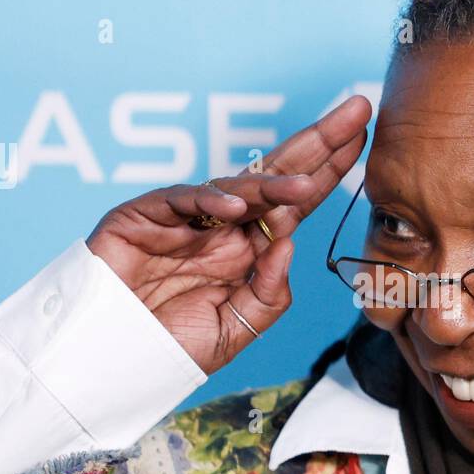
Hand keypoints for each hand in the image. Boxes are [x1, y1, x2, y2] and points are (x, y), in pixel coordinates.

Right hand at [86, 95, 371, 374]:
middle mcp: (222, 224)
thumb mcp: (236, 329)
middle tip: (355, 112)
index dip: (330, 170)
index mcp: (248, 248)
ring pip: (237, 186)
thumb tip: (289, 243)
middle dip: (318, 143)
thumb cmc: (168, 346)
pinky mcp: (143, 215)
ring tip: (303, 185)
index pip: (298, 202)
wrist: (109, 361)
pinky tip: (233, 207)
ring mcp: (185, 216)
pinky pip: (181, 198)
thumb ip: (268, 293)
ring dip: (272, 183)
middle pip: (278, 175)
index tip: (364, 137)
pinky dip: (207, 200)